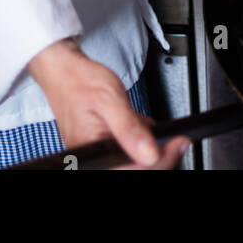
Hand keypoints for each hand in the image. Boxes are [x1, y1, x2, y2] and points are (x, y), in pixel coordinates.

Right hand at [28, 38, 187, 169]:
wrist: (63, 72)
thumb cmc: (79, 82)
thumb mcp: (110, 99)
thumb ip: (130, 128)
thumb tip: (150, 154)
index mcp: (92, 157)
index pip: (134, 170)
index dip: (161, 159)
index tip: (179, 143)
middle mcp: (93, 163)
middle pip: (135, 170)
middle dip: (157, 155)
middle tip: (174, 139)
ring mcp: (98, 161)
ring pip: (134, 165)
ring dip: (148, 150)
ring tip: (148, 129)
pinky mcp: (103, 155)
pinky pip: (126, 158)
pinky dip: (138, 145)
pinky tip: (138, 131)